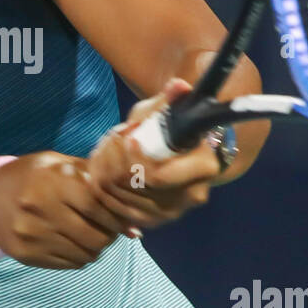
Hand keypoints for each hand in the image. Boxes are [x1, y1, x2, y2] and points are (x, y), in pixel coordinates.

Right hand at [0, 151, 136, 269]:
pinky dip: (80, 257)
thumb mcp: (59, 165)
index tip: (123, 218)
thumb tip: (133, 223)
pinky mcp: (26, 255)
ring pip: (85, 254)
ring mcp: (31, 235)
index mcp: (52, 181)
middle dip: (110, 236)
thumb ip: (96, 183)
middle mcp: (40, 209)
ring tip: (92, 236)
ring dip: (96, 248)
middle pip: (95, 236)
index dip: (117, 216)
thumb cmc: (33, 176)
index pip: (99, 207)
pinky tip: (74, 243)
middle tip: (109, 229)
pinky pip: (69, 265)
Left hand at [84, 78, 221, 231]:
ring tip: (107, 149)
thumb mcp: (168, 110)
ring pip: (120, 197)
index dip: (134, 159)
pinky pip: (116, 210)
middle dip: (115, 159)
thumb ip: (171, 99)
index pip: (158, 176)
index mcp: (203, 167)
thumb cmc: (171, 128)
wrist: (177, 155)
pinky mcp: (153, 221)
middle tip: (112, 138)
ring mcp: (172, 213)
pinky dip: (104, 189)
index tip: (125, 137)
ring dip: (106, 170)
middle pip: (134, 186)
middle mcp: (191, 196)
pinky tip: (105, 169)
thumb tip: (179, 86)